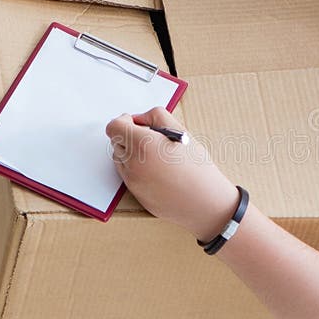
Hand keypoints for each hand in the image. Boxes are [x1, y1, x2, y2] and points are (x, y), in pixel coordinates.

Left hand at [105, 107, 239, 241]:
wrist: (205, 201)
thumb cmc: (197, 167)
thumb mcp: (180, 131)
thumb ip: (155, 116)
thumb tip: (138, 119)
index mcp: (143, 144)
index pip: (114, 127)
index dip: (123, 121)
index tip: (134, 123)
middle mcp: (132, 163)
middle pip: (115, 142)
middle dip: (129, 137)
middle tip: (151, 140)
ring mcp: (132, 181)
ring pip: (120, 159)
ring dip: (131, 153)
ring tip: (156, 157)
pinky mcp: (135, 194)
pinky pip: (127, 175)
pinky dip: (136, 169)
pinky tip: (157, 171)